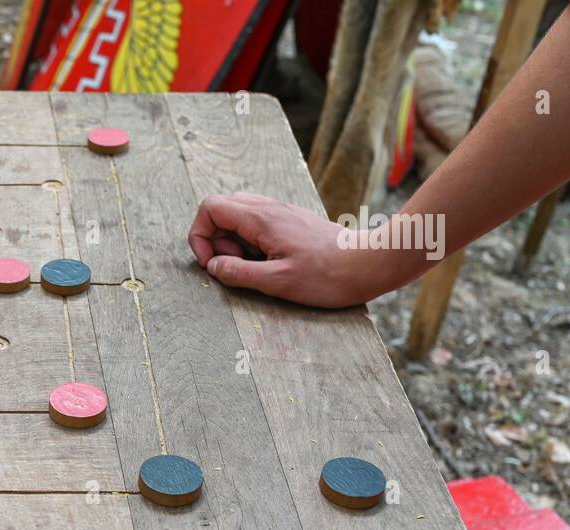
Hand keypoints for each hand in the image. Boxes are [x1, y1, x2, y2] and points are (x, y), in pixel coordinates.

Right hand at [187, 192, 410, 307]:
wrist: (369, 264)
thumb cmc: (328, 276)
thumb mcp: (277, 282)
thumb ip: (238, 273)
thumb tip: (213, 267)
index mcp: (261, 218)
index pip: (210, 208)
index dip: (200, 235)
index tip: (211, 262)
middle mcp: (268, 208)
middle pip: (220, 209)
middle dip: (215, 240)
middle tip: (235, 265)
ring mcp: (280, 212)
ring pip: (237, 216)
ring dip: (233, 242)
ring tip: (253, 265)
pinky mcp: (290, 221)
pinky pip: (256, 224)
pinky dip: (250, 242)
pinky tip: (268, 261)